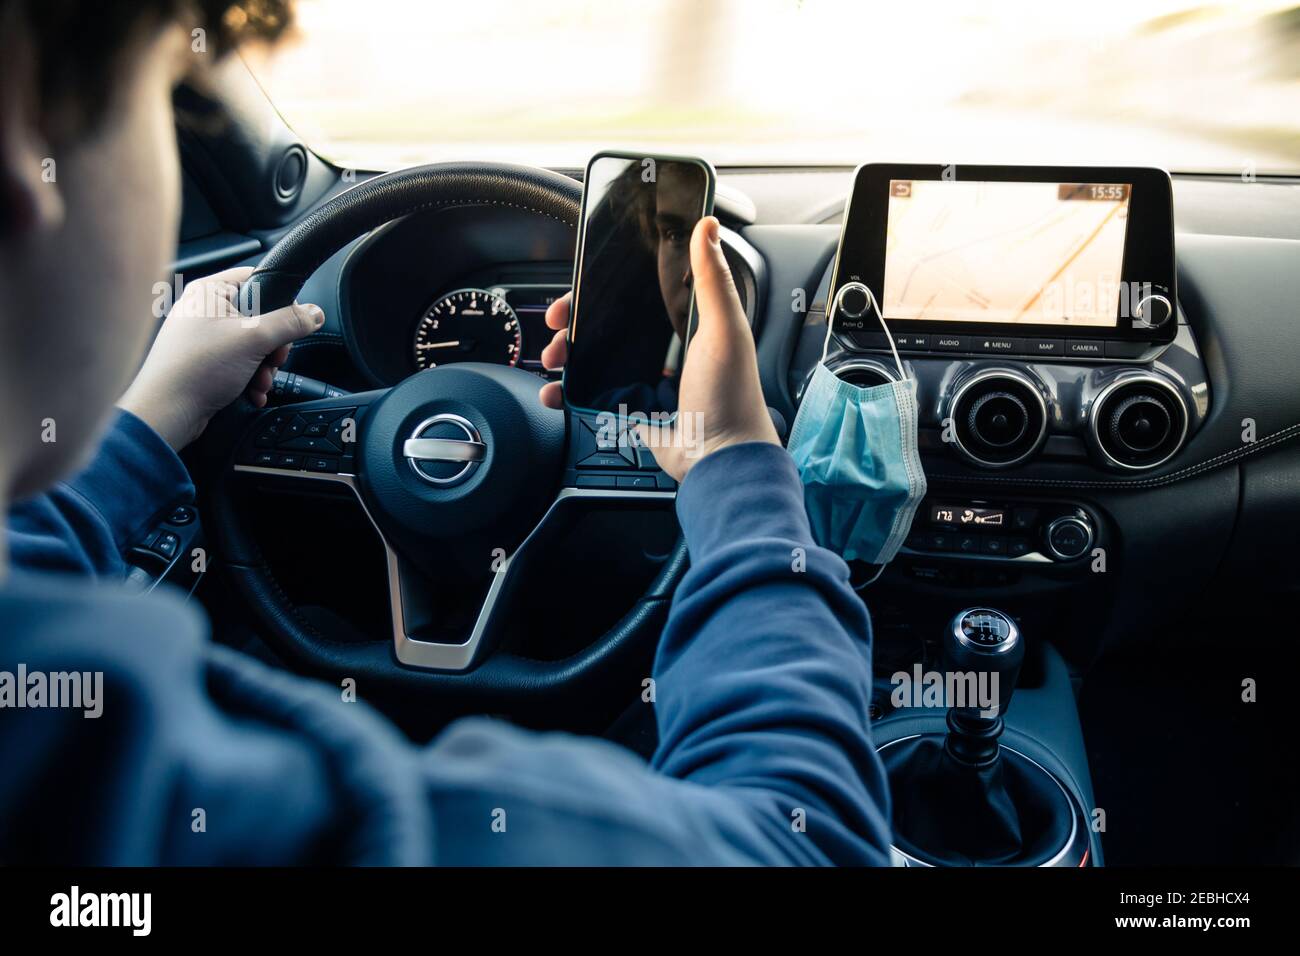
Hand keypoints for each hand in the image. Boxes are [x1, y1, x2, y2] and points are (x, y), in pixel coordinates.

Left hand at [119, 266, 323, 449]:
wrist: (166, 413)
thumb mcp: (254, 340)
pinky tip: (250, 392)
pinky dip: (250, 378)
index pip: (257, 279)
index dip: (281, 300)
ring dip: (264, 367)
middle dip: (273, 346)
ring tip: (258, 381)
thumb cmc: (195, 369)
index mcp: (210, 291)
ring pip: (253, 344)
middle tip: (273, 359)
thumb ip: (289, 323)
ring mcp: (204, 337)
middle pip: (260, 317)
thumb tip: (314, 313)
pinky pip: (240, 362)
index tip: (292, 322)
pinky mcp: (205, 361)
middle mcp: (205, 310)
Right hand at [539, 216, 777, 480]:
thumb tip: (707, 225)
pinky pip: (592, 398)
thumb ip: (713, 278)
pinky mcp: (632, 412)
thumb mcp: (725, 329)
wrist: (722, 460)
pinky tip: (554, 392)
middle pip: (605, 327)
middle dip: (573, 324)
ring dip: (565, 357)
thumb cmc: (732, 395)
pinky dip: (567, 395)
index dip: (602, 290)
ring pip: (592, 360)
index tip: (577, 290)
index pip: (634, 296)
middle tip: (556, 327)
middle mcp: (662, 351)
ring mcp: (643, 383)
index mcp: (685, 326)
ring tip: (553, 361)